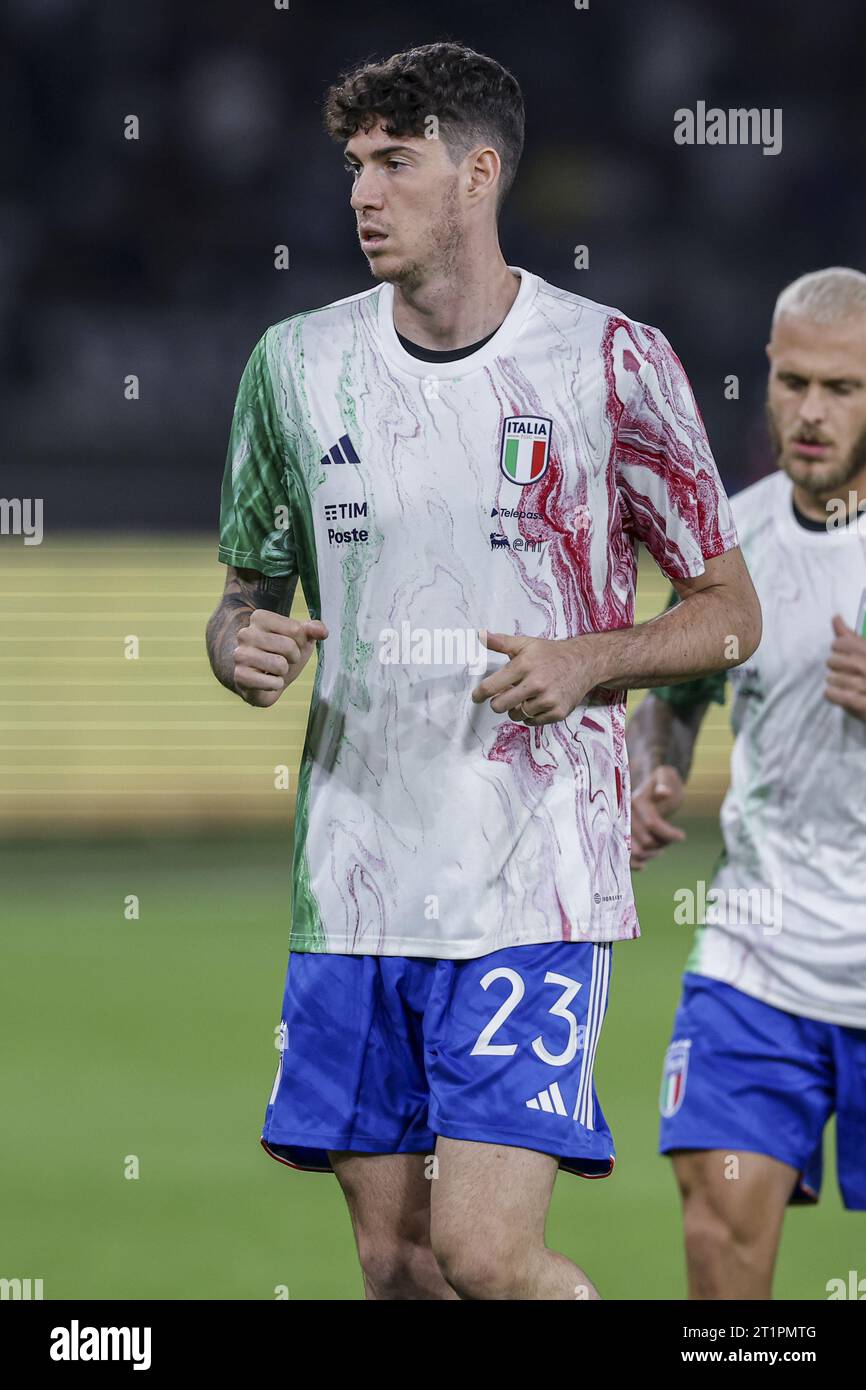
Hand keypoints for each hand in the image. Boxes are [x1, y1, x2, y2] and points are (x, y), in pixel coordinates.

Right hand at [234, 611, 327, 707]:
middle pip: (289, 646)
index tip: (291, 646)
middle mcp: (245, 633)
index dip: (301, 643)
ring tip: (273, 670)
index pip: (297, 630)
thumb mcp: (300, 639)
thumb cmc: (281, 655)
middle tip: (282, 660)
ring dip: (283, 672)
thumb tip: (323, 631)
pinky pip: (273, 682)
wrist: (260, 681)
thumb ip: (312, 630)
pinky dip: (275, 685)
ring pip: (280, 665)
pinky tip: (266, 682)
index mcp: (259, 618)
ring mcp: (240, 654)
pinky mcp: (239, 676)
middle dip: (293, 658)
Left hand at [471, 630, 601, 725]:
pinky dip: (531, 715)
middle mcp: (536, 683)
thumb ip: (500, 642)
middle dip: (498, 702)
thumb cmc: (551, 653)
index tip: (477, 697)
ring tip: (526, 696)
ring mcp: (548, 699)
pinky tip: (537, 702)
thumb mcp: (525, 644)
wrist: (583, 662)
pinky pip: (532, 722)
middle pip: (500, 706)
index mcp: (524, 665)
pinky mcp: (558, 712)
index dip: (479, 694)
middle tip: (504, 696)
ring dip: (516, 708)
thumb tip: (480, 635)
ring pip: (516, 715)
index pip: (491, 686)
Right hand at [630, 766, 685, 870]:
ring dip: (652, 853)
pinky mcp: (621, 836)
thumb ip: (664, 781)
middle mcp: (625, 816)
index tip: (682, 836)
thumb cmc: (662, 782)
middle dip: (663, 842)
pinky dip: (633, 863)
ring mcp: (621, 827)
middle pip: (647, 841)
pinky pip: (624, 855)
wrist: (650, 788)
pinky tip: (643, 866)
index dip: (669, 833)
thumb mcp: (666, 776)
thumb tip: (665, 793)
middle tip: (673, 837)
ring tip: (661, 848)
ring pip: (637, 851)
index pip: (652, 824)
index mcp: (635, 801)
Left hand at [824, 614, 865, 722]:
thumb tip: (835, 618)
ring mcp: (865, 686)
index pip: (841, 643)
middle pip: (832, 661)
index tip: (845, 653)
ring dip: (835, 682)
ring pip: (831, 678)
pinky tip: (839, 693)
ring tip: (846, 684)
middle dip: (836, 666)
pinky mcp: (861, 704)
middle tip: (847, 671)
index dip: (839, 648)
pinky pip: (832, 694)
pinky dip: (832, 694)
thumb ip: (850, 636)